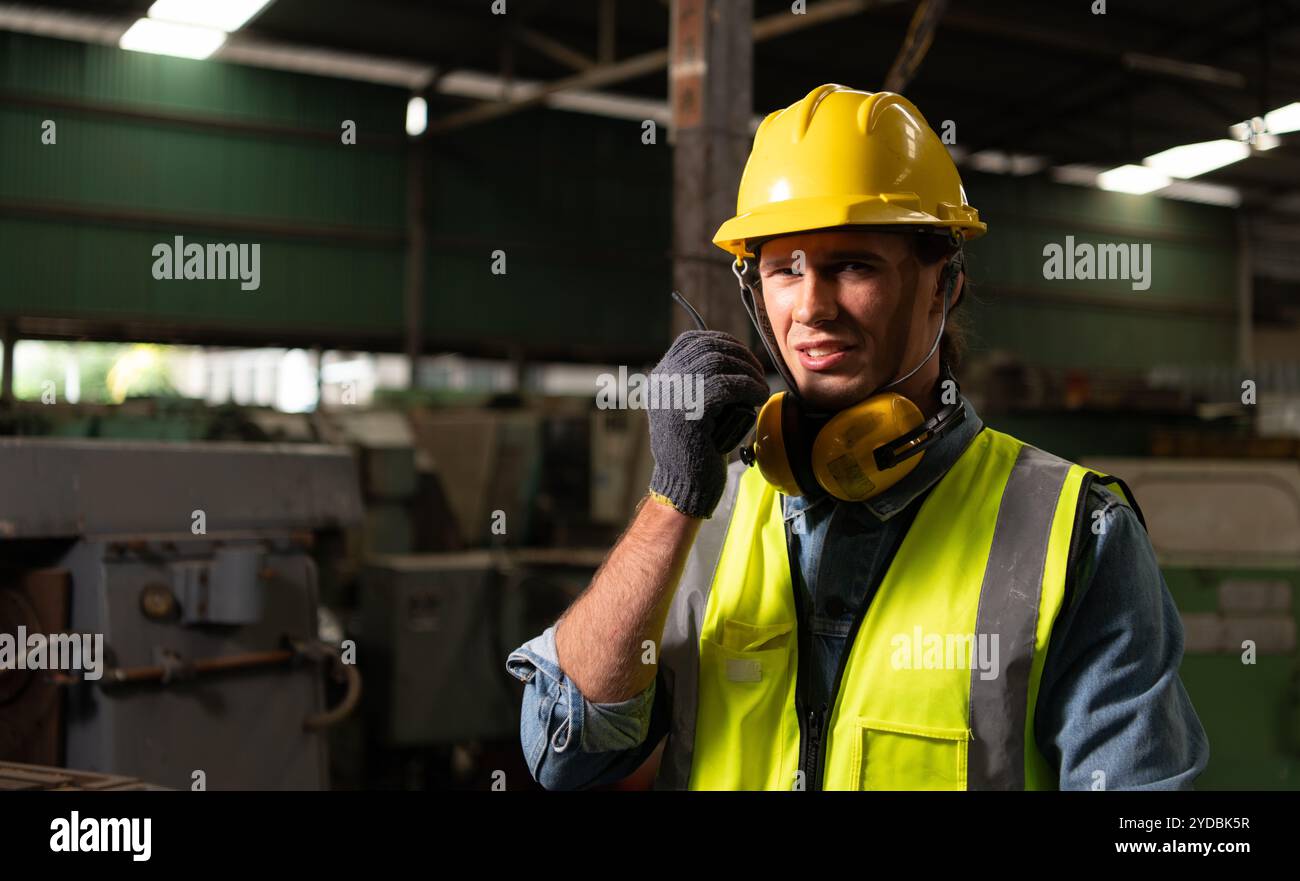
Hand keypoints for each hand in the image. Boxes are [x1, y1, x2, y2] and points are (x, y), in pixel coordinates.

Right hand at [646, 330, 769, 517]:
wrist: (684, 486)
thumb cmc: (698, 450)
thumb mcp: (694, 407)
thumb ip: (703, 382)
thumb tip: (738, 358)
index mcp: (660, 379)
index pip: (691, 341)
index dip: (723, 341)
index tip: (744, 357)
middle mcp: (662, 383)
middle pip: (707, 349)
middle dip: (741, 356)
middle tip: (758, 374)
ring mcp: (672, 397)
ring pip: (717, 363)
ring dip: (747, 371)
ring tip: (760, 387)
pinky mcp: (688, 412)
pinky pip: (725, 386)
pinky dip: (748, 387)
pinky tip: (759, 397)